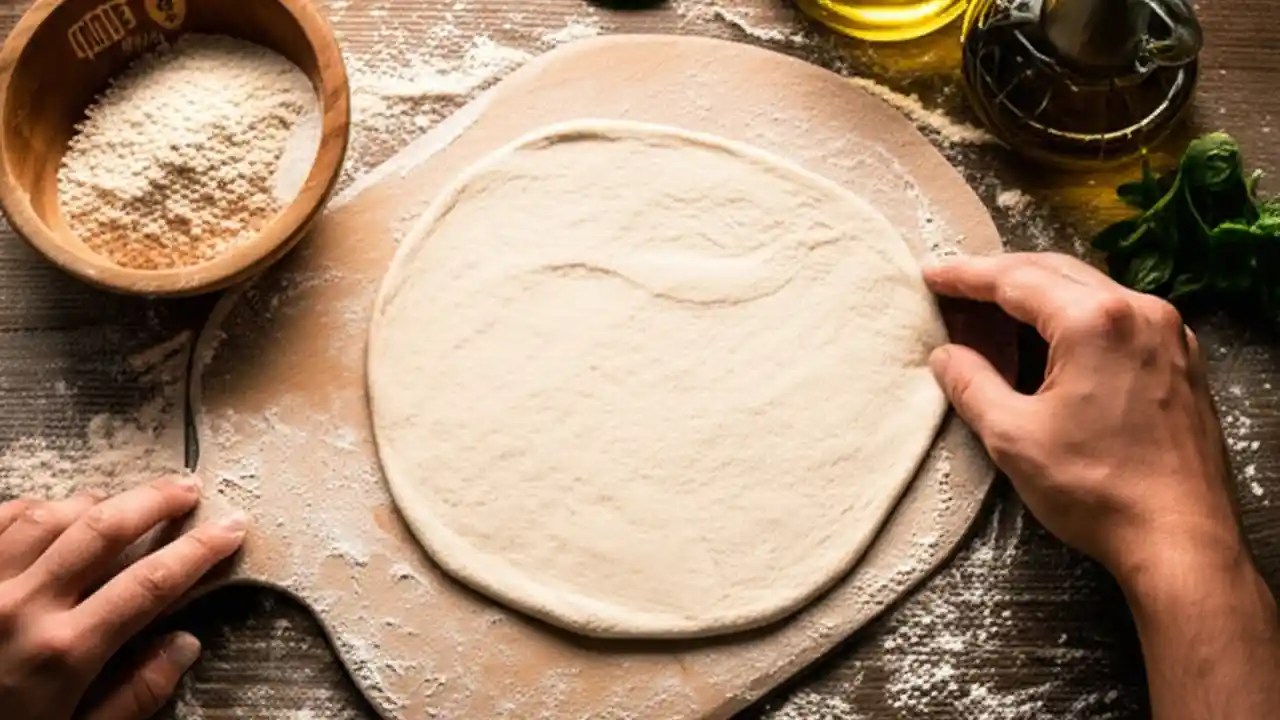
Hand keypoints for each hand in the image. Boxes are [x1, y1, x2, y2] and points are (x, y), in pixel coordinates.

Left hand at [0, 476, 246, 719]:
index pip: (151, 583)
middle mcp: (21, 606)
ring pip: (50, 514)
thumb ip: (132, 697)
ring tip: (122, 503)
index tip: (230, 527)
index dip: (199, 549)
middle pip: (105, 528)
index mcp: (63, 652)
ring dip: (95, 502)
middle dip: (155, 500)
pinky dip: (32, 509)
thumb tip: (185, 645)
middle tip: (187, 487)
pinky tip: (51, 515)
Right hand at [925, 252, 1238, 582]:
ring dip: (1038, 293)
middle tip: (956, 287)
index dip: (966, 276)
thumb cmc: (1098, 490)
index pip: (1015, 280)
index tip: (931, 275)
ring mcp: (1167, 333)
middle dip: (1000, 276)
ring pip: (1089, 290)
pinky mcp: (1180, 358)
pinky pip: (1117, 315)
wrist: (1181, 540)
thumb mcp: (1013, 437)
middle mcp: (1139, 312)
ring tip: (994, 310)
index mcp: (1095, 321)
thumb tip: (945, 356)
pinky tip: (1050, 338)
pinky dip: (1075, 315)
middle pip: (1054, 271)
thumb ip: (971, 385)